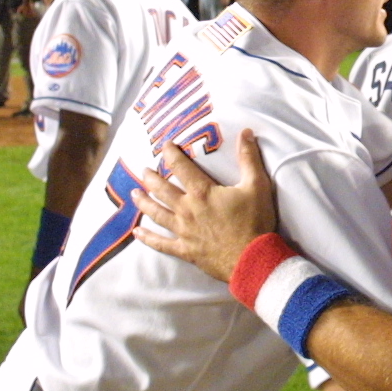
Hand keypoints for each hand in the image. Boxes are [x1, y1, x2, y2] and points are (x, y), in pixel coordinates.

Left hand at [134, 129, 278, 281]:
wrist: (252, 259)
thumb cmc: (255, 221)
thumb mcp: (257, 186)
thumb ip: (249, 158)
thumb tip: (246, 132)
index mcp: (202, 192)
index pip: (181, 167)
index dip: (171, 154)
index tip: (164, 145)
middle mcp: (187, 210)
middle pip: (162, 190)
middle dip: (152, 178)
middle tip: (144, 170)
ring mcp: (183, 231)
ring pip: (157, 213)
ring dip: (144, 202)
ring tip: (134, 193)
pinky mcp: (185, 250)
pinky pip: (161, 243)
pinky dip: (147, 238)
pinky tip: (137, 232)